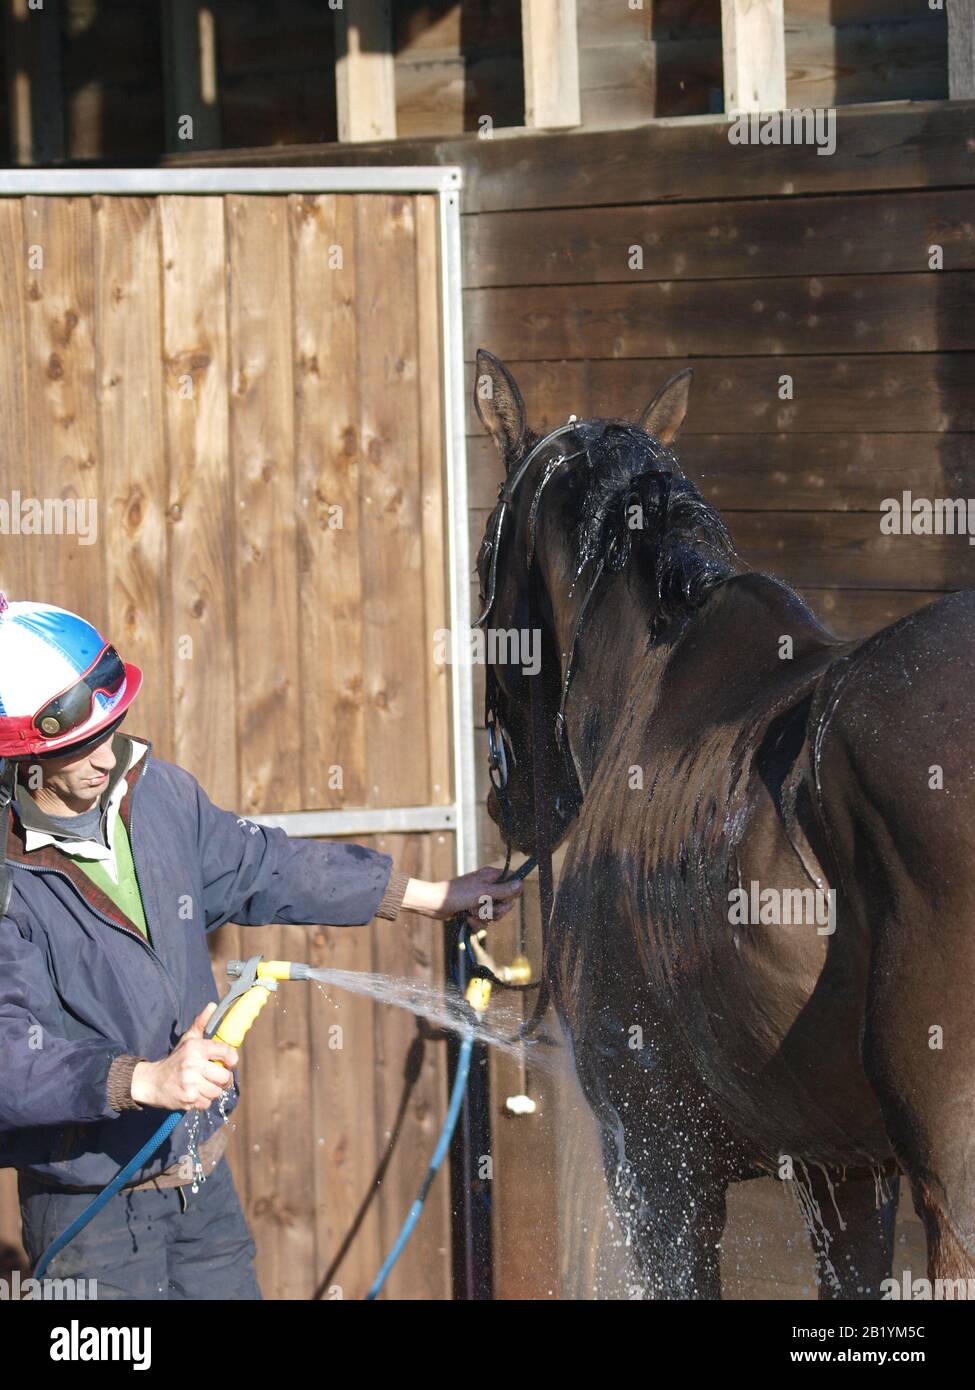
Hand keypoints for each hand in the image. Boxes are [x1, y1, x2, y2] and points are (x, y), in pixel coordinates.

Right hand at [130, 1004, 238, 1111]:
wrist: (152, 1082)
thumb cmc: (174, 1060)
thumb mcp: (187, 1040)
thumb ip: (200, 1023)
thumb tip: (213, 1005)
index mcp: (195, 1048)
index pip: (226, 1052)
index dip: (232, 1059)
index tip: (230, 1062)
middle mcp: (193, 1065)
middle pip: (224, 1076)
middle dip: (222, 1078)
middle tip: (216, 1077)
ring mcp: (190, 1083)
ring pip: (217, 1091)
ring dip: (213, 1090)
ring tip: (204, 1085)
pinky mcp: (188, 1100)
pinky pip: (207, 1103)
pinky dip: (204, 1100)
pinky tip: (196, 1093)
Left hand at [403, 866, 523, 925]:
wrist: (435, 904)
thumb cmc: (457, 894)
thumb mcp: (483, 892)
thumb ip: (503, 890)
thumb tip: (521, 884)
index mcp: (491, 876)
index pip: (513, 881)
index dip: (512, 893)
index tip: (505, 899)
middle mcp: (488, 886)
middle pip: (506, 902)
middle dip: (496, 910)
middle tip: (485, 908)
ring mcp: (481, 899)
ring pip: (495, 913)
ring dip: (484, 917)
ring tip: (472, 912)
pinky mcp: (474, 909)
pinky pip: (485, 920)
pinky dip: (476, 921)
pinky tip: (467, 918)